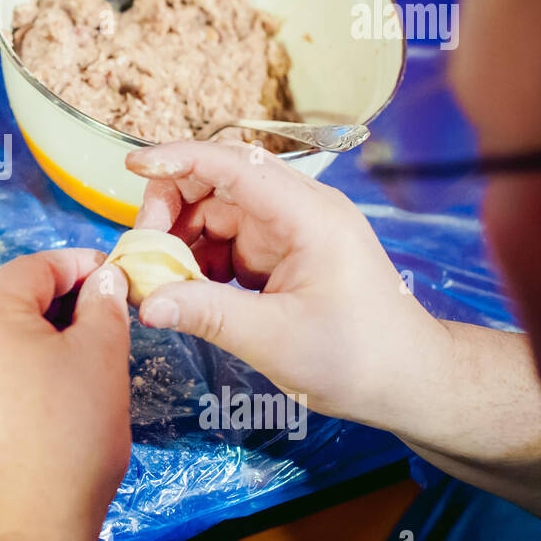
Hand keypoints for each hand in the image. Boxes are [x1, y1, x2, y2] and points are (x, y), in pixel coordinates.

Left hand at [0, 249, 131, 540]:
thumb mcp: (102, 361)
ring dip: (29, 335)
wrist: (23, 533)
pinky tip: (40, 392)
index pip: (33, 267)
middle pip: (5, 298)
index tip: (110, 274)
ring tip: (73, 357)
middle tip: (100, 316)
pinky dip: (7, 368)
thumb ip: (104, 307)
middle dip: (54, 301)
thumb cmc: (68, 445)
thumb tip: (103, 280)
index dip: (78, 266)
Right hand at [125, 141, 452, 429]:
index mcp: (309, 216)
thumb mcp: (274, 339)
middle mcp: (299, 210)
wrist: (408, 381)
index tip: (133, 167)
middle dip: (172, 204)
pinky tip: (187, 289)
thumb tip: (145, 301)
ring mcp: (290, 230)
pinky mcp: (282, 252)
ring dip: (182, 237)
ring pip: (217, 210)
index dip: (179, 159)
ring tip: (161, 278)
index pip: (235, 164)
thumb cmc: (357, 358)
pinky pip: (227, 239)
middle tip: (145, 249)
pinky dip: (199, 258)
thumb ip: (206, 314)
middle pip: (219, 179)